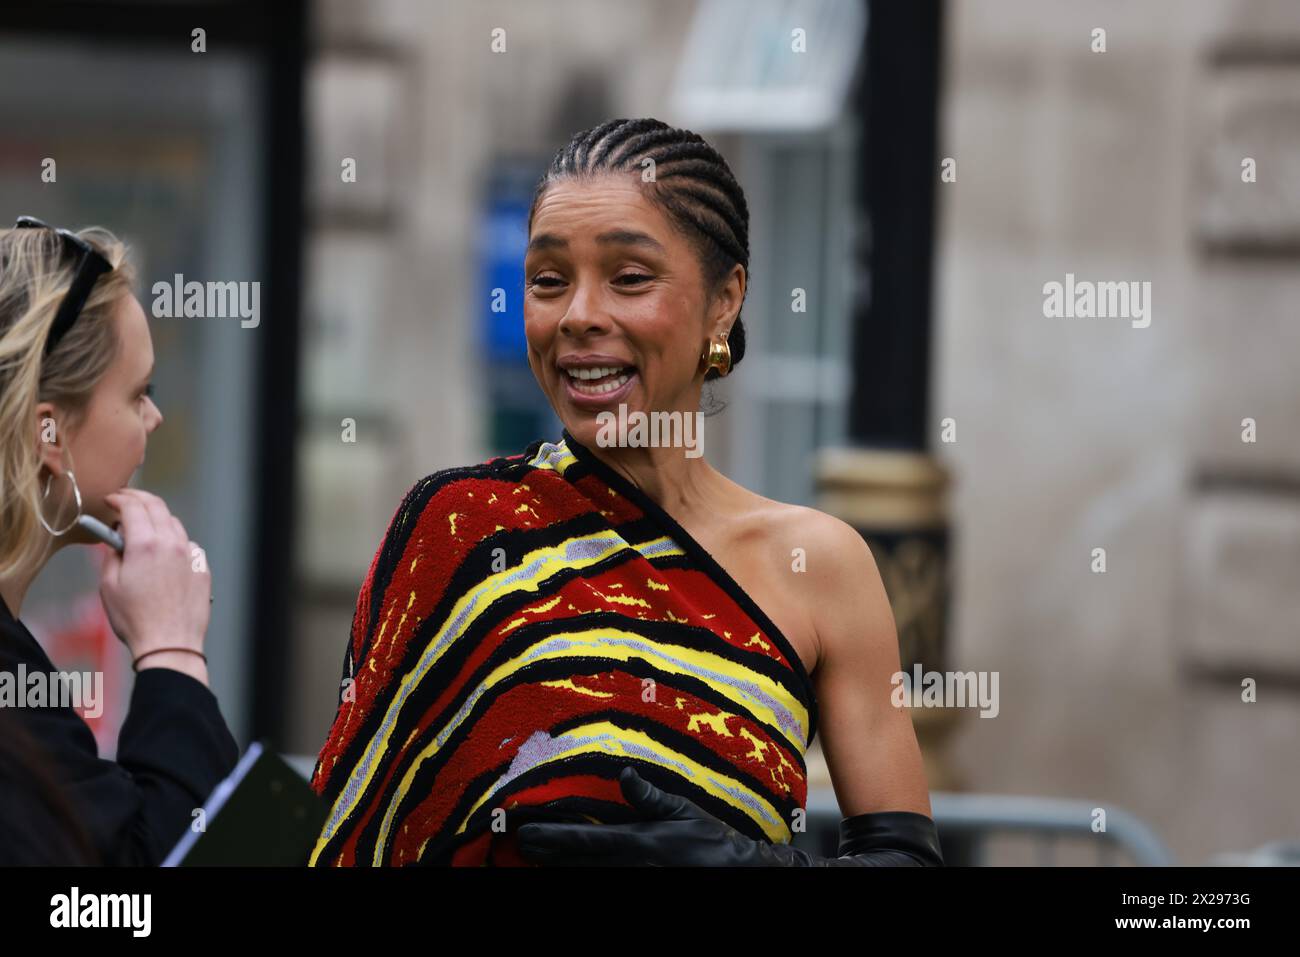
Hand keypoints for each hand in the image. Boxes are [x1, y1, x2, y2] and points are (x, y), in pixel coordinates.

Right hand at [98, 489, 210, 681]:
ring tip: (143, 528)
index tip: (111, 500)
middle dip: (138, 499)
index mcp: (145, 544)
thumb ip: (112, 554)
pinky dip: (174, 542)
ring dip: (157, 520)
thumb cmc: (135, 619)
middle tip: (126, 500)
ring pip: (174, 524)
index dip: (119, 498)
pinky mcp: (202, 568)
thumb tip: (116, 540)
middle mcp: (171, 543)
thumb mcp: (109, 585)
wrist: (170, 643)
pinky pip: (187, 545)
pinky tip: (164, 554)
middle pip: (157, 507)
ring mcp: (191, 555)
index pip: (133, 506)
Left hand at [516, 765, 790, 865]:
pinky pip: (603, 885)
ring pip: (585, 877)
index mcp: (638, 842)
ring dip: (558, 868)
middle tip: (518, 846)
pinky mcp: (638, 889)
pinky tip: (566, 872)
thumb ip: (650, 797)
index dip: (552, 838)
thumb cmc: (710, 841)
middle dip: (546, 855)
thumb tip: (625, 775)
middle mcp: (630, 866)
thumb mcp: (683, 812)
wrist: (734, 873)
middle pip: (576, 863)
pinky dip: (582, 877)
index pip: (585, 840)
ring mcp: (633, 882)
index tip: (526, 832)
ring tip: (533, 860)